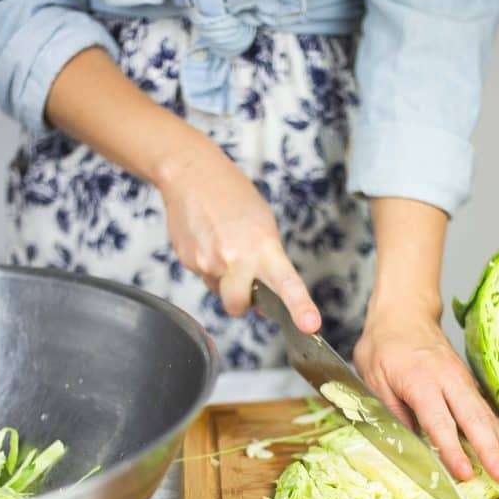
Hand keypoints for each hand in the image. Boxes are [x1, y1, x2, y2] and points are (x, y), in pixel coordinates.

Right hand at [156, 124, 319, 331]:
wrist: (191, 173)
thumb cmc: (233, 196)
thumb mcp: (263, 224)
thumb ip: (268, 263)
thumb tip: (263, 305)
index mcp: (263, 246)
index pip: (286, 282)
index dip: (299, 306)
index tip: (310, 325)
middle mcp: (235, 258)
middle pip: (238, 306)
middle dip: (242, 303)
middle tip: (244, 283)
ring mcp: (208, 262)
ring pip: (220, 292)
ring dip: (224, 281)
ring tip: (222, 246)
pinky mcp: (188, 261)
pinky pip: (205, 278)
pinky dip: (209, 267)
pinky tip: (208, 241)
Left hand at [354, 302, 498, 482]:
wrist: (404, 312)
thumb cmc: (382, 346)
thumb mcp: (372, 377)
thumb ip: (390, 410)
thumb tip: (405, 443)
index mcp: (419, 380)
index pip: (438, 420)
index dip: (452, 449)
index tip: (464, 473)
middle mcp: (447, 379)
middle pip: (472, 418)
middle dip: (490, 450)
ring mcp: (461, 380)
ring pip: (486, 414)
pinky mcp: (467, 383)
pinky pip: (486, 409)